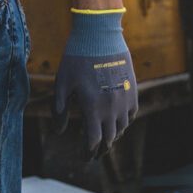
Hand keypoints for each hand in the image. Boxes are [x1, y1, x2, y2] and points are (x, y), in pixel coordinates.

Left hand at [52, 10, 137, 158]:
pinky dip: (124, 122)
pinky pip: (131, 114)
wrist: (99, 35)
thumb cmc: (76, 58)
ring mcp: (124, 99)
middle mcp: (112, 107)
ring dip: (113, 137)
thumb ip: (60, 110)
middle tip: (93, 154)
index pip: (93, 141)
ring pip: (122, 128)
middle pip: (109, 138)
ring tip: (104, 139)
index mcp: (93, 108)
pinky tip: (117, 123)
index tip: (83, 157)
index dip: (88, 152)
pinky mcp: (132, 89)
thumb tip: (60, 131)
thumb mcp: (62, 84)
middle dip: (100, 149)